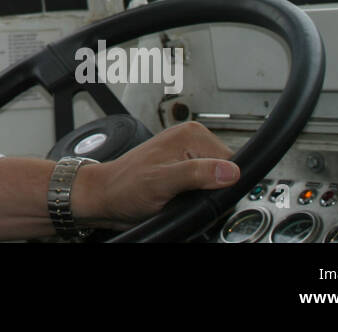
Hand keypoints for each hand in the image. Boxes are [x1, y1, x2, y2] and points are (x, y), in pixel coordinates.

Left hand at [70, 121, 238, 230]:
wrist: (105, 197)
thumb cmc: (124, 186)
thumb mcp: (161, 181)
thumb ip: (195, 173)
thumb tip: (230, 171)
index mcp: (191, 135)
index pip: (232, 161)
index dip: (225, 184)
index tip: (206, 196)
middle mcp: (192, 142)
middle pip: (226, 173)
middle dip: (214, 191)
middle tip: (188, 200)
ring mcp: (188, 157)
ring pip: (218, 182)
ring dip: (206, 197)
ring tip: (181, 200)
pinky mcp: (185, 172)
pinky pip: (206, 188)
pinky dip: (199, 199)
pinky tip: (183, 202)